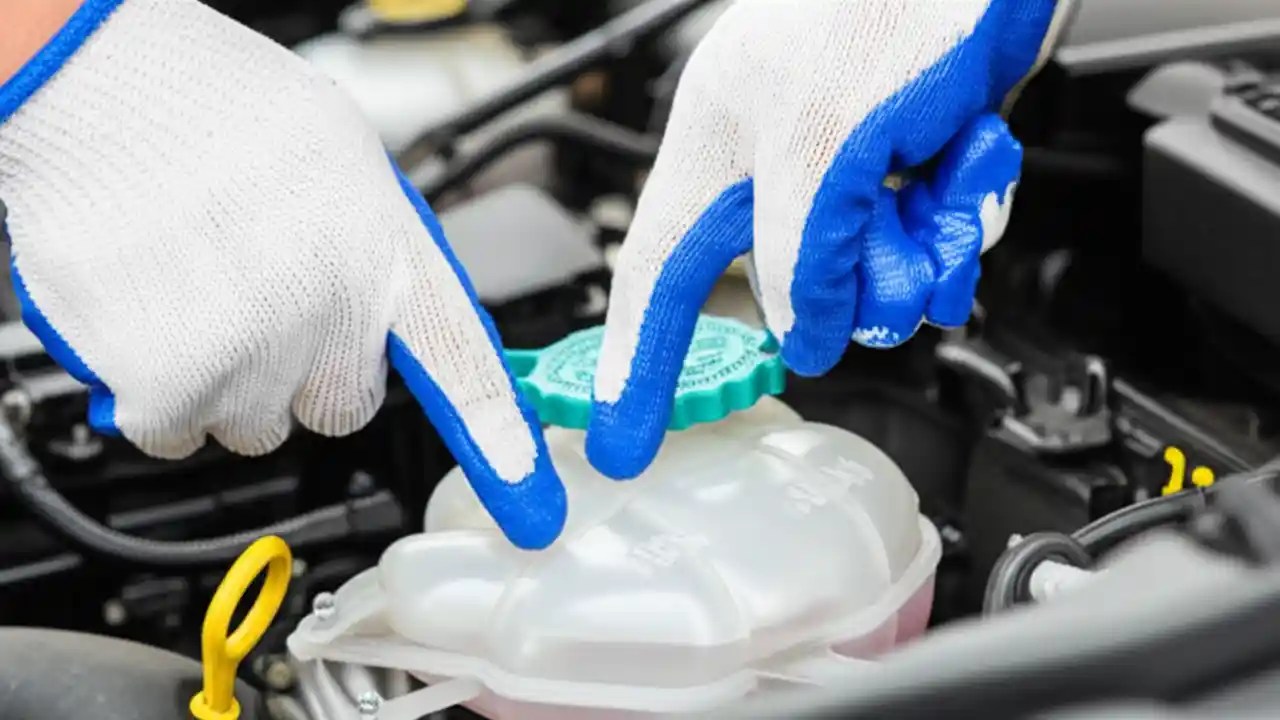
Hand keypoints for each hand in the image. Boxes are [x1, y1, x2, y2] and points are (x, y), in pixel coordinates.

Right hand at [0, 0, 564, 548]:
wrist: (93, 84)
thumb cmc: (208, 105)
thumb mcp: (340, 157)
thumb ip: (374, 246)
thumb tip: (386, 305)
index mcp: (382, 247)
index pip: (460, 362)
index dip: (500, 440)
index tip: (528, 502)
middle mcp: (326, 308)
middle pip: (339, 408)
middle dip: (304, 375)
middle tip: (259, 298)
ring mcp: (250, 353)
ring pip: (252, 424)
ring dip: (224, 379)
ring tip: (194, 286)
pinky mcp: (169, 386)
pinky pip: (173, 431)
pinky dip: (154, 391)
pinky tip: (150, 314)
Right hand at [589, 0, 1076, 478]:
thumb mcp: (826, 137)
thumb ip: (797, 249)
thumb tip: (798, 334)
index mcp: (719, 145)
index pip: (658, 273)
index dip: (637, 361)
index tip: (623, 437)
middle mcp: (775, 160)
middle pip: (794, 287)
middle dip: (859, 293)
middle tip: (900, 263)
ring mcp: (847, 161)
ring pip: (871, 268)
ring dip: (924, 250)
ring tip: (946, 189)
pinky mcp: (909, 154)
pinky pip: (925, 231)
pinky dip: (960, 214)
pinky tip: (971, 159)